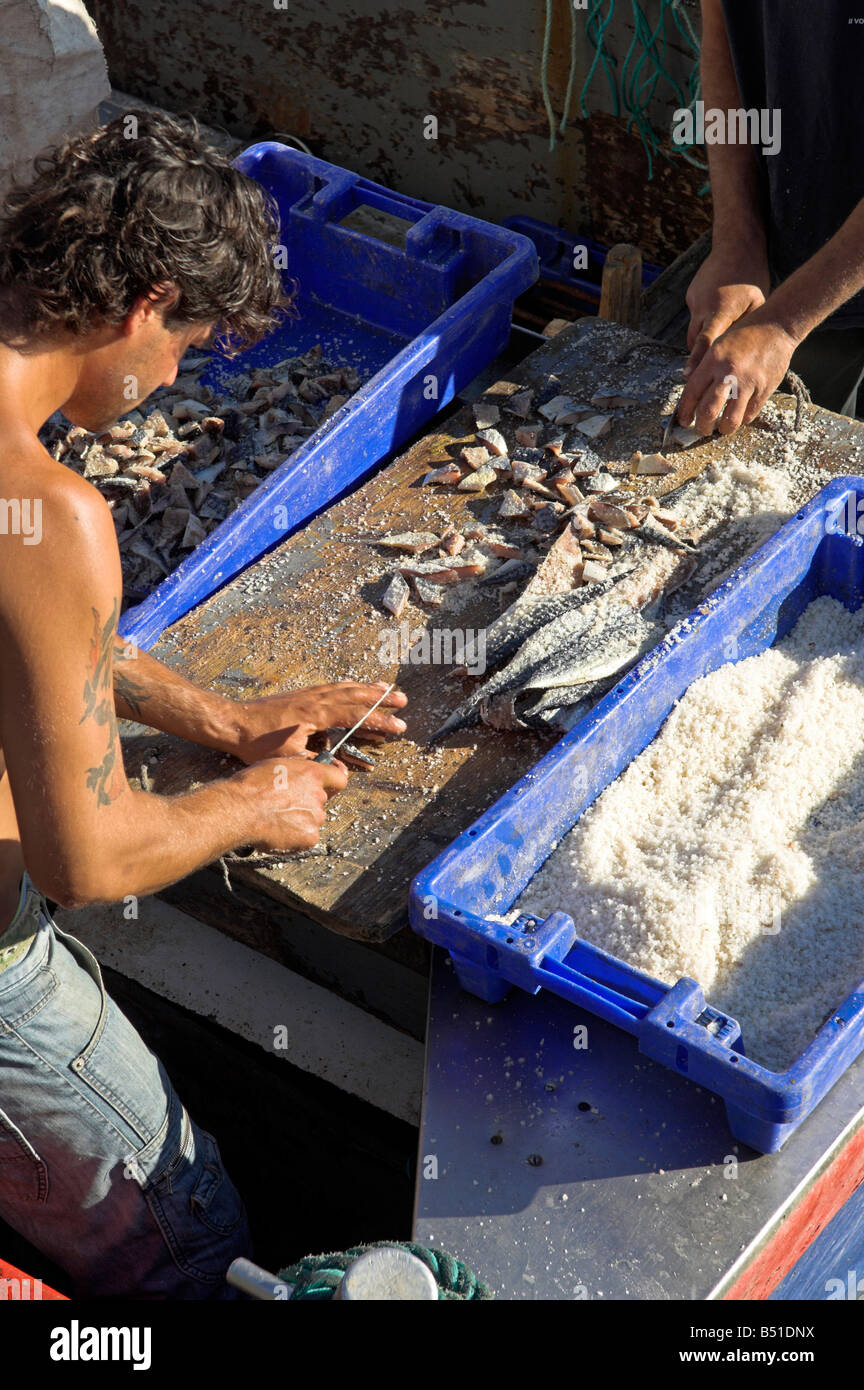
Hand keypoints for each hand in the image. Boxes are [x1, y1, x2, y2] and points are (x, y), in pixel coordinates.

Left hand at [230, 681, 407, 764]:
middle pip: (356, 695)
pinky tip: (354, 686)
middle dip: (381, 699)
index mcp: (316, 713)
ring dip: (367, 688)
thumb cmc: (258, 743)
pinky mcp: (301, 694)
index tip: (398, 725)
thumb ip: (318, 763)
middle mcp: (316, 699)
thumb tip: (342, 772)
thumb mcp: (290, 759)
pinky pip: (332, 687)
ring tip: (386, 688)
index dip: (379, 721)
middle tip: (403, 700)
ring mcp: (309, 694)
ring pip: (345, 687)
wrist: (234, 723)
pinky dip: (349, 686)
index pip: (355, 714)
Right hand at [232, 755, 348, 852]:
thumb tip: (303, 770)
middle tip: (285, 806)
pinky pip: (306, 838)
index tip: (329, 787)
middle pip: (321, 802)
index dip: (333, 784)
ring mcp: (316, 817)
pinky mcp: (310, 837)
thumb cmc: (251, 786)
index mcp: (312, 774)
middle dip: (307, 804)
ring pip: (313, 820)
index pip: (339, 778)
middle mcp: (318, 795)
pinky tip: (278, 833)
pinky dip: (295, 838)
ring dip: (300, 821)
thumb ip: (296, 768)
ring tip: (277, 819)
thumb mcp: (276, 765)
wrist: (240, 810)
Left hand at [676, 315, 798, 436]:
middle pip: (708, 412)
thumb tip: (691, 393)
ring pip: (730, 420)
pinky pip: (749, 414)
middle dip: (702, 426)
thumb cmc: (744, 335)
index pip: (691, 394)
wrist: (776, 326)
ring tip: (721, 429)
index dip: (684, 412)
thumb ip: (704, 368)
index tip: (684, 420)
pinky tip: (738, 416)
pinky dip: (741, 419)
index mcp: (713, 361)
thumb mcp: (718, 345)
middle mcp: (729, 373)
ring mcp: (748, 383)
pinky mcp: (765, 389)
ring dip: (722, 429)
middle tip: (702, 429)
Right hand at [685, 243, 771, 375]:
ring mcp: (694, 298)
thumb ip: (744, 328)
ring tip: (719, 335)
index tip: (688, 376)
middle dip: (699, 354)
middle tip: (707, 367)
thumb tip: (735, 354)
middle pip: (694, 341)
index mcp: (721, 309)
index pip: (705, 341)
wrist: (737, 244)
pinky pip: (695, 315)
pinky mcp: (690, 294)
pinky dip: (704, 319)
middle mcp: (703, 305)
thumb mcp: (757, 303)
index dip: (696, 360)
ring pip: (693, 330)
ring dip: (703, 338)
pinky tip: (718, 311)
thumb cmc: (752, 275)